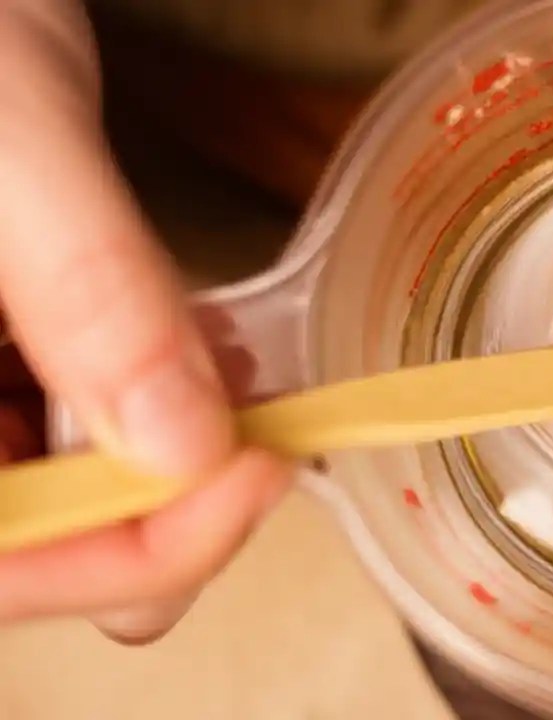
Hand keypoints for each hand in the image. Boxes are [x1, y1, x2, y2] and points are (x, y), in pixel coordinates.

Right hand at [0, 0, 289, 641]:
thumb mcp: (15, 151)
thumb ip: (88, 293)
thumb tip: (186, 450)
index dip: (132, 551)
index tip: (254, 473)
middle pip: (41, 546)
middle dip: (170, 501)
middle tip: (263, 427)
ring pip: (67, 494)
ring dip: (174, 452)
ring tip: (235, 369)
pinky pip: (69, 423)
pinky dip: (149, 397)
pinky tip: (194, 340)